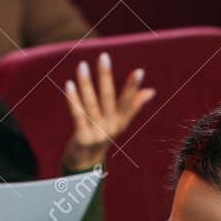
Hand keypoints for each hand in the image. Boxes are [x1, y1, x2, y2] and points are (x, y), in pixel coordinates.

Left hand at [60, 52, 154, 170]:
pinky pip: (77, 115)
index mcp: (121, 122)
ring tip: (82, 65)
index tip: (139, 71)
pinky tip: (69, 84)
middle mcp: (111, 127)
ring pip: (91, 104)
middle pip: (108, 98)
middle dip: (106, 76)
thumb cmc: (102, 137)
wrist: (85, 164)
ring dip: (86, 83)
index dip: (133, 87)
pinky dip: (73, 100)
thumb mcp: (119, 123)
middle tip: (103, 56)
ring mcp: (97, 133)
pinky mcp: (82, 138)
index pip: (129, 101)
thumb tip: (151, 90)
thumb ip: (134, 106)